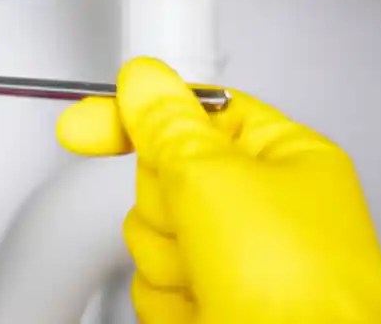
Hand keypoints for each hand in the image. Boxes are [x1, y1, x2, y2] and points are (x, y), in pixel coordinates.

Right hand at [57, 57, 380, 323]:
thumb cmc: (295, 290)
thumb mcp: (213, 178)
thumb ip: (164, 122)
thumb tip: (142, 79)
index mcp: (285, 159)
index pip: (196, 112)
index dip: (136, 115)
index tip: (85, 125)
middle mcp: (264, 207)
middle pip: (162, 176)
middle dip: (163, 206)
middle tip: (194, 222)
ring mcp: (237, 260)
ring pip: (151, 235)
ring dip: (166, 258)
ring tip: (210, 277)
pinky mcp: (211, 303)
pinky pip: (152, 284)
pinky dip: (169, 300)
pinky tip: (204, 310)